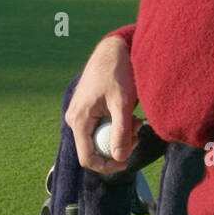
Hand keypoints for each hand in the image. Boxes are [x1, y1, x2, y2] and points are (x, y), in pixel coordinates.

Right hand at [66, 34, 142, 174]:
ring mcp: (80, 114)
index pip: (87, 157)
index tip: (126, 163)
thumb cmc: (117, 72)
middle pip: (95, 147)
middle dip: (117, 145)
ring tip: (136, 118)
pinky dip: (116, 123)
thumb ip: (121, 132)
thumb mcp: (122, 103)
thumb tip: (120, 158)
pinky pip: (101, 126)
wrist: (114, 49)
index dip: (107, 165)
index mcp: (79, 120)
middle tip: (138, 132)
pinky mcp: (88, 109)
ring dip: (120, 133)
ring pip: (100, 136)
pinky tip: (128, 111)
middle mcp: (75, 119)